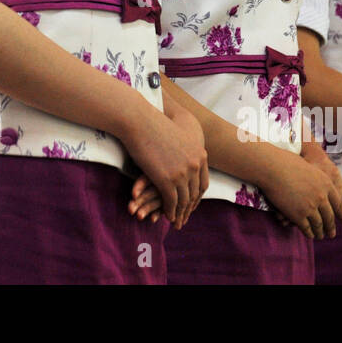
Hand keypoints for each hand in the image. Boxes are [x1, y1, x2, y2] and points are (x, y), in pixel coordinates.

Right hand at [122, 104, 207, 228]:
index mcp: (200, 154)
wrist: (139, 121)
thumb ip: (185, 151)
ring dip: (180, 214)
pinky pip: (171, 202)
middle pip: (195, 194)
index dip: (197, 196)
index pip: (203, 183)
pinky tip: (166, 216)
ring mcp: (182, 173)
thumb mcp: (177, 138)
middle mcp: (195, 165)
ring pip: (184, 201)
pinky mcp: (167, 180)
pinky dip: (169, 211)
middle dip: (190, 208)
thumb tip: (183, 159)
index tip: (192, 204)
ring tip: (176, 222)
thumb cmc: (153, 125)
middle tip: (185, 218)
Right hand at [259, 149, 341, 238]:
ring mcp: (310, 207)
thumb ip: (318, 181)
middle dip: (331, 227)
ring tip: (320, 236)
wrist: (272, 167)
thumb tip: (319, 189)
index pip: (339, 205)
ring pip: (318, 224)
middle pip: (329, 217)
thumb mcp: (310, 169)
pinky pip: (306, 227)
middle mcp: (321, 197)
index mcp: (327, 185)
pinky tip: (309, 235)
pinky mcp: (298, 215)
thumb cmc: (287, 163)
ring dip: (320, 232)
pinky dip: (309, 233)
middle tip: (332, 234)